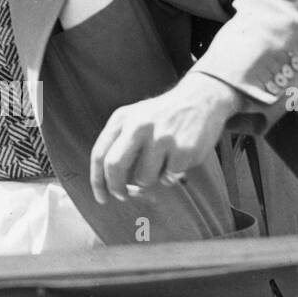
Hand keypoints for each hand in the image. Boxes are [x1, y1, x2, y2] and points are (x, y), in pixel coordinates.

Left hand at [89, 75, 242, 203]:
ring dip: (151, 179)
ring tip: (161, 163)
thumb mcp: (134, 119)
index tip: (101, 198)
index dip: (97, 180)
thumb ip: (120, 145)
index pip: (100, 154)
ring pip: (143, 178)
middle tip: (123, 196)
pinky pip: (169, 178)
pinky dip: (171, 176)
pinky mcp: (183, 150)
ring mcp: (161, 138)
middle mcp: (138, 126)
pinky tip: (179, 158)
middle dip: (116, 188)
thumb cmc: (162, 116)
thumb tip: (114, 185)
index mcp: (122, 119)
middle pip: (114, 166)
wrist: (200, 98)